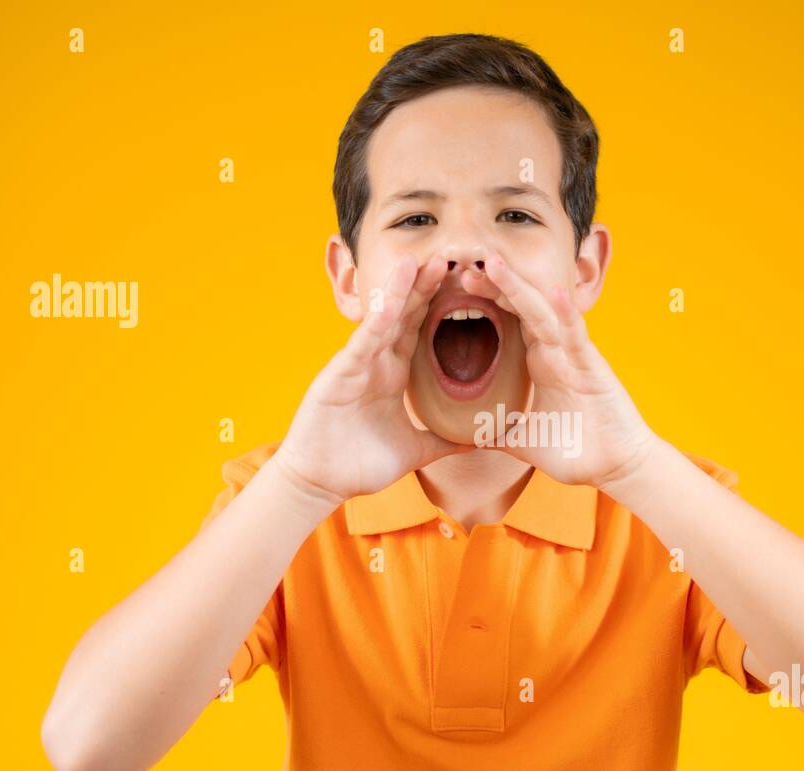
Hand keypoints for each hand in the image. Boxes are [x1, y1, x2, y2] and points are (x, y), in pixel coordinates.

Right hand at [272, 252, 469, 503]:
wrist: (322, 483)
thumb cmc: (360, 463)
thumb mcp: (416, 450)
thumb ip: (446, 440)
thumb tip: (480, 441)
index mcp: (395, 373)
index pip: (423, 329)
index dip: (444, 305)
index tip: (471, 284)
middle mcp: (377, 362)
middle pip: (406, 315)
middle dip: (426, 285)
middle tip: (451, 256)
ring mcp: (358, 365)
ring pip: (383, 320)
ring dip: (400, 290)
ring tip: (419, 261)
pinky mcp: (339, 375)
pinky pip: (361, 344)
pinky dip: (375, 322)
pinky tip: (390, 302)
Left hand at [457, 255, 656, 489]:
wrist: (617, 468)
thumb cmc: (578, 451)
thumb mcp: (524, 442)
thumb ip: (498, 433)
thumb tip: (468, 437)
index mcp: (540, 362)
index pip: (509, 320)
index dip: (485, 300)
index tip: (454, 286)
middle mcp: (556, 351)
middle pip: (521, 306)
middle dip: (493, 284)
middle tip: (464, 264)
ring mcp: (574, 355)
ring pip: (543, 312)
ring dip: (519, 287)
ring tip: (493, 263)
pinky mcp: (592, 367)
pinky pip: (576, 335)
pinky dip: (566, 313)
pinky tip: (554, 292)